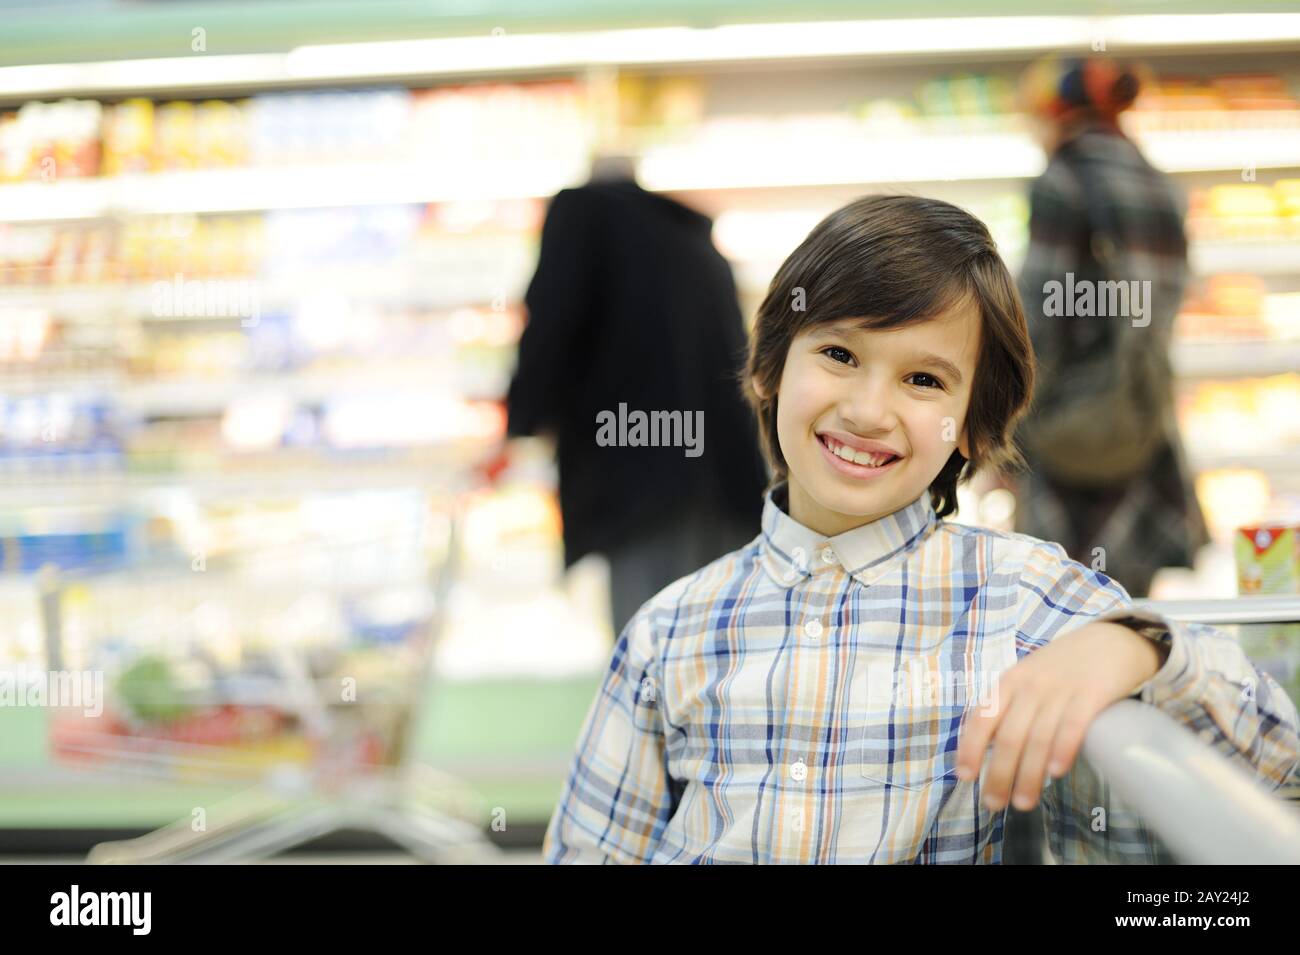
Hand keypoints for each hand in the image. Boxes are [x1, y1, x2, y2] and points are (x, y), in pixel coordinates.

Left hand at [954, 621, 1168, 812]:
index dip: (971, 747)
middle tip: (993, 804)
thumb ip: (1012, 707)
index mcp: (1010, 682)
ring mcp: (1061, 689)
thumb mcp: (1029, 678)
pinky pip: (1074, 724)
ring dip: (1028, 774)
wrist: (1112, 640)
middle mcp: (1031, 686)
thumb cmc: (1064, 667)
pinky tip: (1055, 772)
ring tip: (1023, 803)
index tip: (965, 776)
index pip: (982, 717)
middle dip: (999, 774)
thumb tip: (991, 749)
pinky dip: (1063, 749)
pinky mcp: (1092, 693)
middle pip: (1010, 736)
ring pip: (1038, 738)